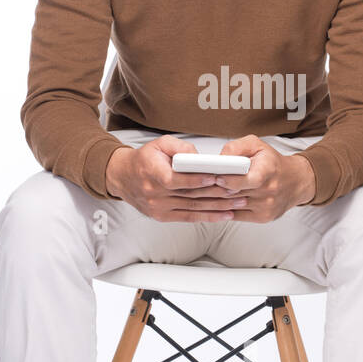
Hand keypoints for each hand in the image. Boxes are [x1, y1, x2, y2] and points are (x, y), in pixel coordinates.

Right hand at [104, 136, 256, 222]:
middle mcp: (154, 193)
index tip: (216, 177)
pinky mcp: (163, 216)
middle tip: (239, 191)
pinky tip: (224, 215)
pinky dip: (208, 216)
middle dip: (217, 194)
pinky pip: (189, 218)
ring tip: (238, 203)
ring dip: (218, 207)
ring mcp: (159, 208)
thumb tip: (199, 157)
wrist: (123, 177)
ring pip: (193, 208)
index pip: (176, 180)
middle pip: (190, 195)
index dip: (197, 180)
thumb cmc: (144, 159)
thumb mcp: (159, 144)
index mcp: (152, 173)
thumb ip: (180, 147)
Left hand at [210, 135, 315, 220]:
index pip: (247, 180)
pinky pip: (236, 216)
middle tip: (200, 185)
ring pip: (233, 206)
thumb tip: (219, 159)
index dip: (228, 180)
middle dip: (215, 190)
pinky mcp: (263, 217)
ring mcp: (266, 206)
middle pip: (235, 193)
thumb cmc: (273, 163)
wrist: (296, 181)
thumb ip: (236, 147)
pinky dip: (223, 210)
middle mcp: (269, 190)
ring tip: (202, 194)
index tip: (215, 177)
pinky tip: (214, 203)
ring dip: (216, 201)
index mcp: (268, 170)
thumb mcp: (256, 145)